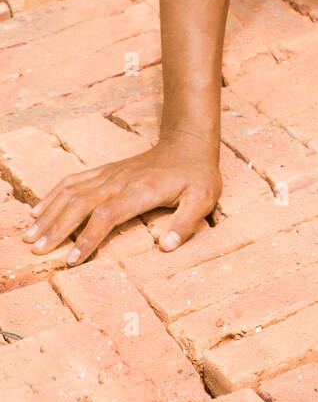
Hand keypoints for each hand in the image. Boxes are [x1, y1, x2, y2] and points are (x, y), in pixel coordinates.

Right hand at [22, 135, 221, 263]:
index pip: (107, 216)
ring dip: (50, 212)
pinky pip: (75, 181)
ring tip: (30, 234)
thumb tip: (166, 246)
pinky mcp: (106, 171)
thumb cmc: (197, 175)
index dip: (87, 238)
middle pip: (80, 204)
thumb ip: (186, 222)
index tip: (71, 259)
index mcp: (140, 191)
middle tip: (37, 250)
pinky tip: (39, 209)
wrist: (189, 142)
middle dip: (57, 228)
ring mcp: (110, 174)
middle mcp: (119, 181)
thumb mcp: (203, 199)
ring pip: (72, 192)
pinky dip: (54, 194)